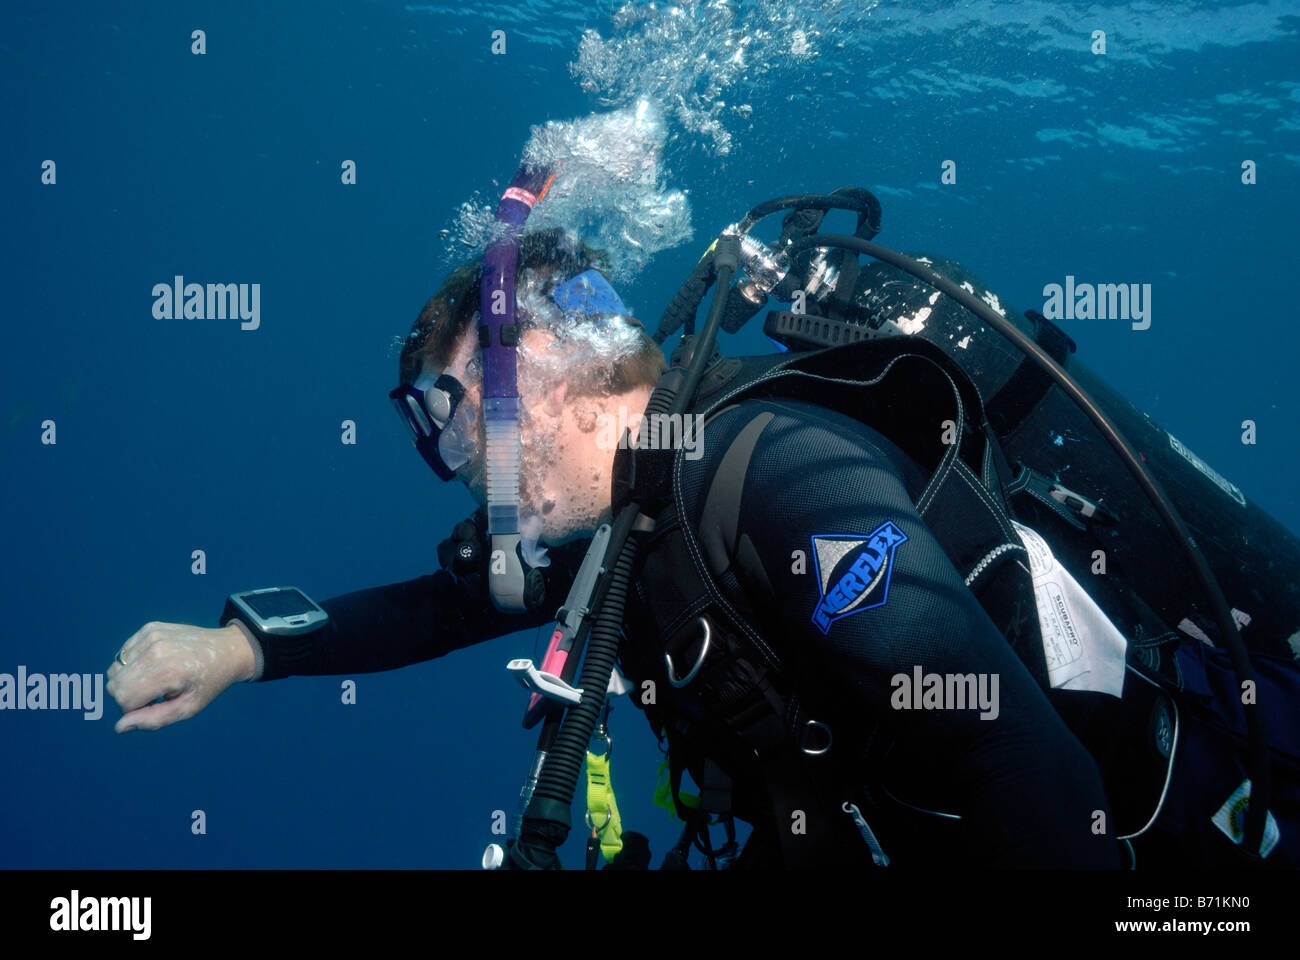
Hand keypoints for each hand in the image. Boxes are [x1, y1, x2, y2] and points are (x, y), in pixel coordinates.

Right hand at [107, 621, 256, 732]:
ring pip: (114, 669)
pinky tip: (156, 665)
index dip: (134, 709)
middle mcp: (156, 649)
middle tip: (156, 694)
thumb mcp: (187, 708)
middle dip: (129, 696)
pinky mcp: (149, 628)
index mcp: (168, 671)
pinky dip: (133, 664)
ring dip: (131, 680)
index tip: (156, 704)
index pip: (123, 698)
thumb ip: (152, 720)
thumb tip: (119, 728)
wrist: (227, 649)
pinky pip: (123, 654)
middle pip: (114, 683)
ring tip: (157, 679)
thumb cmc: (208, 683)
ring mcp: (151, 635)